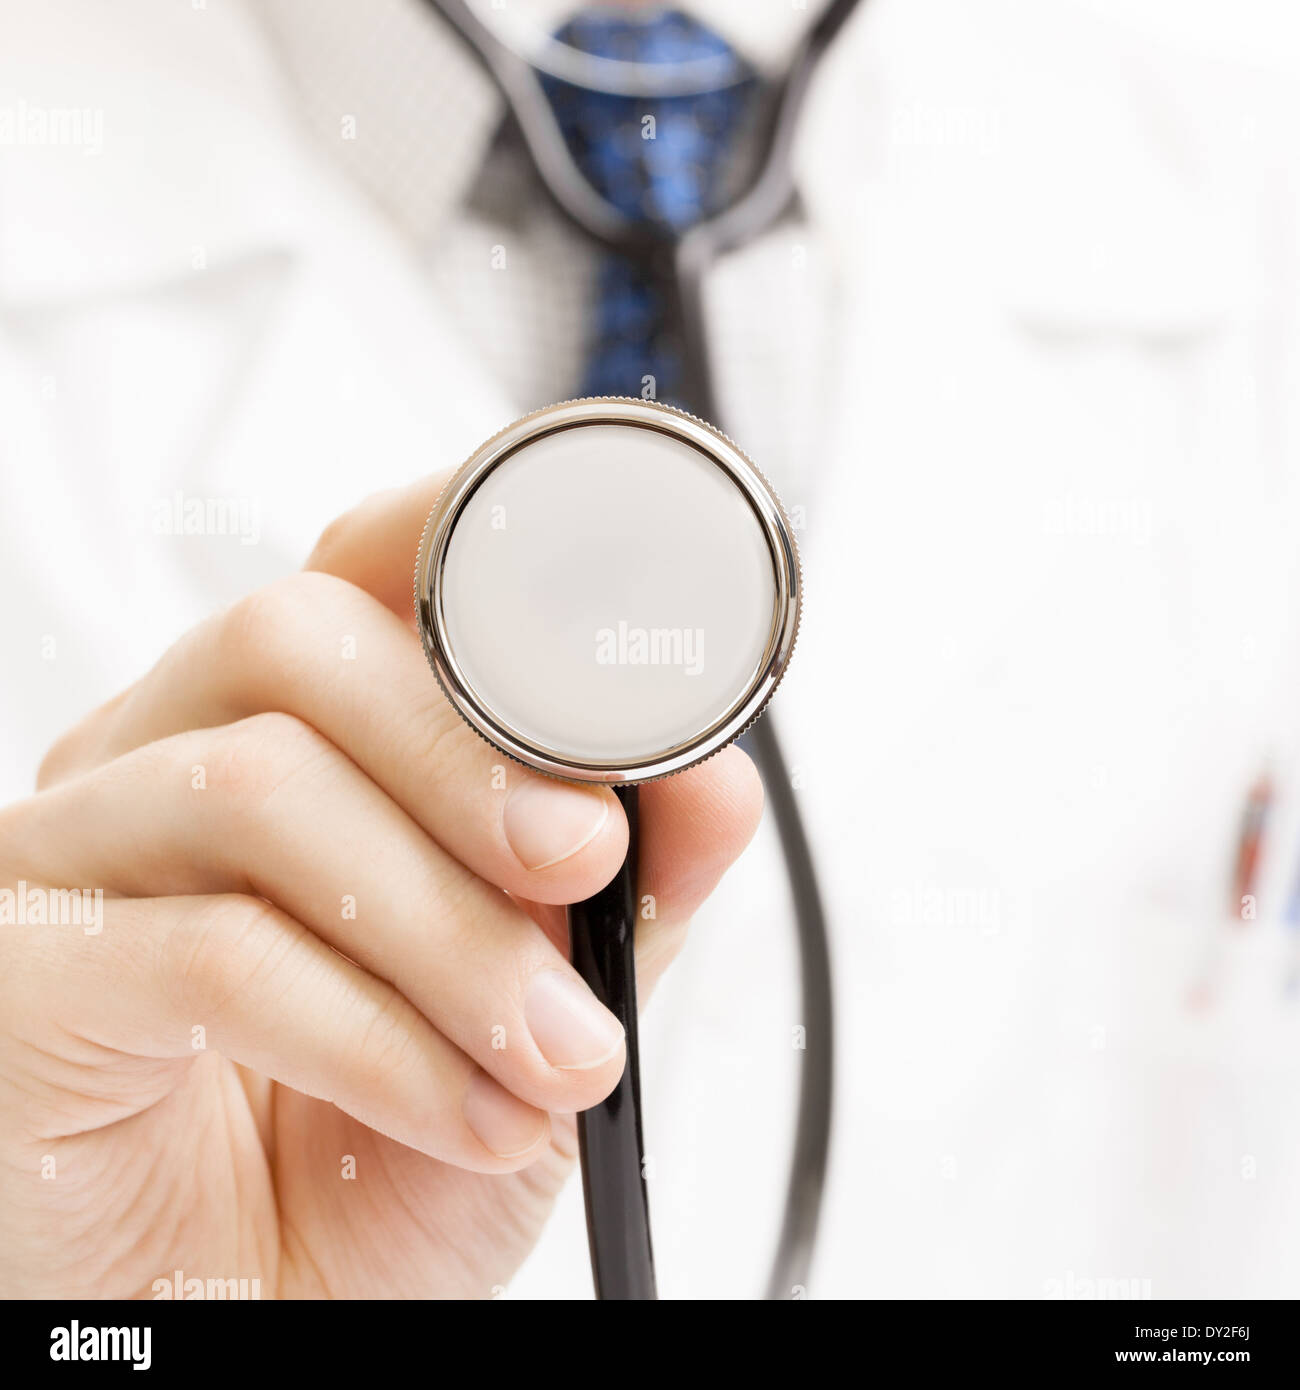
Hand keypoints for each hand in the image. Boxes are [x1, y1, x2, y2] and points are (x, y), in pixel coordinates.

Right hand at [0, 474, 762, 1298]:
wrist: (266, 1310)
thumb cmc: (384, 1149)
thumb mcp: (545, 1008)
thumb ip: (631, 891)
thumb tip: (713, 784)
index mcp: (291, 729)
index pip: (359, 571)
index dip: (469, 551)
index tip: (607, 643)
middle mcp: (166, 758)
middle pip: (298, 641)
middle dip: (471, 760)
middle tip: (587, 871)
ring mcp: (77, 856)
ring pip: (261, 786)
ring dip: (449, 932)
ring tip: (554, 1054)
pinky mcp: (29, 975)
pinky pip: (212, 952)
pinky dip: (378, 1036)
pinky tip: (462, 1109)